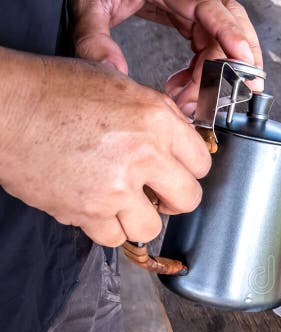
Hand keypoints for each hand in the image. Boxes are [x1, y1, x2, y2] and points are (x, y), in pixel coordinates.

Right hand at [0, 49, 210, 245]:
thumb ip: (156, 116)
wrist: (5, 107)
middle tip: (157, 194)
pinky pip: (113, 238)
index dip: (189, 170)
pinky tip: (94, 206)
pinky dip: (105, 227)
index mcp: (157, 119)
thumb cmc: (53, 91)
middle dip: (174, 200)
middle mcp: (144, 154)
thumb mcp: (119, 86)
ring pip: (151, 227)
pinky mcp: (88, 210)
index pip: (202, 163)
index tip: (176, 172)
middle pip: (188, 199)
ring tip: (120, 201)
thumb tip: (179, 140)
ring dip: (137, 218)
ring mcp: (116, 186)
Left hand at [72, 0, 263, 114]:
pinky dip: (202, 72)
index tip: (243, 62)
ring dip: (216, 76)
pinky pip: (208, 46)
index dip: (233, 36)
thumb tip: (115, 71)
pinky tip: (183, 87)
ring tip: (195, 100)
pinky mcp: (187, 19)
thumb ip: (94, 36)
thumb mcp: (89, 4)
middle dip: (233, 66)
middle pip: (231, 27)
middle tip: (223, 98)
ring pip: (223, 42)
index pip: (215, 10)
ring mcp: (191, 8)